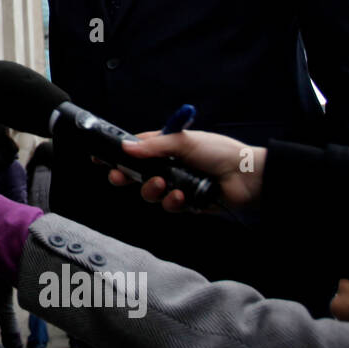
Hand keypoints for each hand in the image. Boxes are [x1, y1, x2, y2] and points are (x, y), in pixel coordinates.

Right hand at [105, 130, 265, 211]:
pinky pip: (168, 205)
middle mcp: (168, 166)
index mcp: (166, 147)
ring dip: (152, 190)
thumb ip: (153, 146)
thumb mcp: (185, 142)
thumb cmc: (221, 152)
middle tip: (118, 177)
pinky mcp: (185, 202)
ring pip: (149, 192)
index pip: (135, 149)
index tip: (100, 157)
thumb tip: (125, 148)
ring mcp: (176, 184)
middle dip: (125, 176)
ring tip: (164, 185)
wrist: (248, 178)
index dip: (118, 154)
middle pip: (136, 173)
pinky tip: (182, 196)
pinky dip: (173, 201)